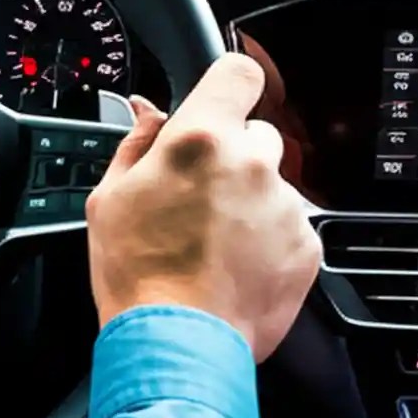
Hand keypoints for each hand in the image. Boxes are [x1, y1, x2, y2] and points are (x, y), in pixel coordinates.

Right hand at [85, 53, 321, 360]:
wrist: (176, 344)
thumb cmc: (138, 275)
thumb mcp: (111, 198)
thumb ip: (137, 143)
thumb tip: (149, 112)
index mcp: (201, 139)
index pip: (238, 73)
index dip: (228, 83)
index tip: (221, 99)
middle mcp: (251, 163)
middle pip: (256, 133)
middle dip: (233, 155)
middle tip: (200, 195)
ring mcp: (284, 205)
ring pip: (272, 184)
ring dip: (250, 200)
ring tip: (213, 242)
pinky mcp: (306, 244)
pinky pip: (289, 225)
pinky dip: (268, 239)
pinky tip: (233, 264)